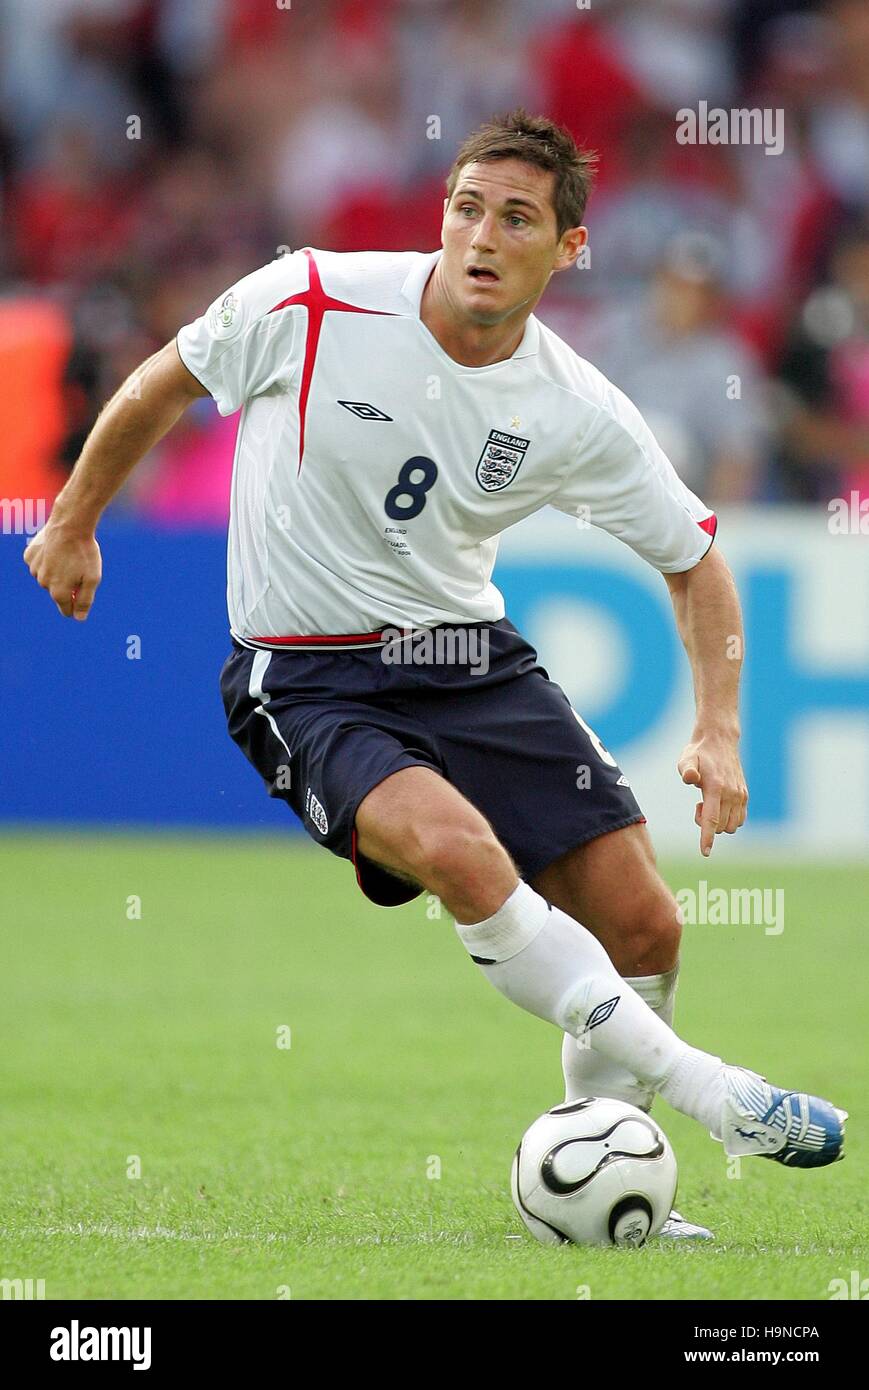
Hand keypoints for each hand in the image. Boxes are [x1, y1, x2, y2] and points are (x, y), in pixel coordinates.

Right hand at [23, 520, 101, 620]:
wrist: (70, 523)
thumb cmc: (84, 551)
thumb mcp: (93, 579)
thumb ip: (85, 601)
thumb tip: (79, 618)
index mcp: (59, 592)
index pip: (66, 610)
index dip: (77, 604)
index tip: (84, 590)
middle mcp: (43, 584)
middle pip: (58, 592)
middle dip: (68, 585)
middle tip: (79, 567)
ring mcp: (34, 569)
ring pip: (48, 577)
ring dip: (57, 571)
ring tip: (68, 556)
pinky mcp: (29, 556)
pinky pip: (39, 563)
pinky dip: (47, 559)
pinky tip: (56, 549)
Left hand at [677, 732, 747, 856]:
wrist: (720, 741)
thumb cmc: (699, 752)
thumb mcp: (686, 758)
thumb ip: (687, 768)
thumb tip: (689, 777)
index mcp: (716, 787)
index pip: (712, 819)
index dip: (707, 837)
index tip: (705, 852)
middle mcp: (732, 794)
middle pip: (720, 827)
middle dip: (707, 825)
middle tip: (698, 806)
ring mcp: (740, 795)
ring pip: (731, 826)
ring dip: (718, 823)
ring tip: (709, 804)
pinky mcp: (745, 796)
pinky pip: (739, 820)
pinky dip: (728, 820)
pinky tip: (719, 806)